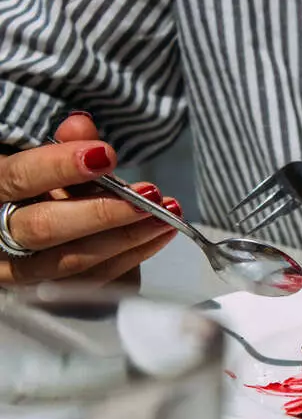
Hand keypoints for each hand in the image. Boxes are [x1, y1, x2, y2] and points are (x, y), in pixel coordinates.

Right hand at [0, 113, 181, 287]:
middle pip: (44, 229)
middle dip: (103, 212)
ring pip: (71, 262)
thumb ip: (62, 145)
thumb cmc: (36, 189)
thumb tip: (82, 124)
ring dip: (126, 238)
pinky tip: (158, 236)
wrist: (22, 228)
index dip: (61, 167)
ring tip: (166, 216)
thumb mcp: (41, 161)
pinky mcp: (50, 294)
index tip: (108, 155)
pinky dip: (131, 259)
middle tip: (149, 196)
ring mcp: (19, 271)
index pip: (19, 178)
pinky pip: (91, 282)